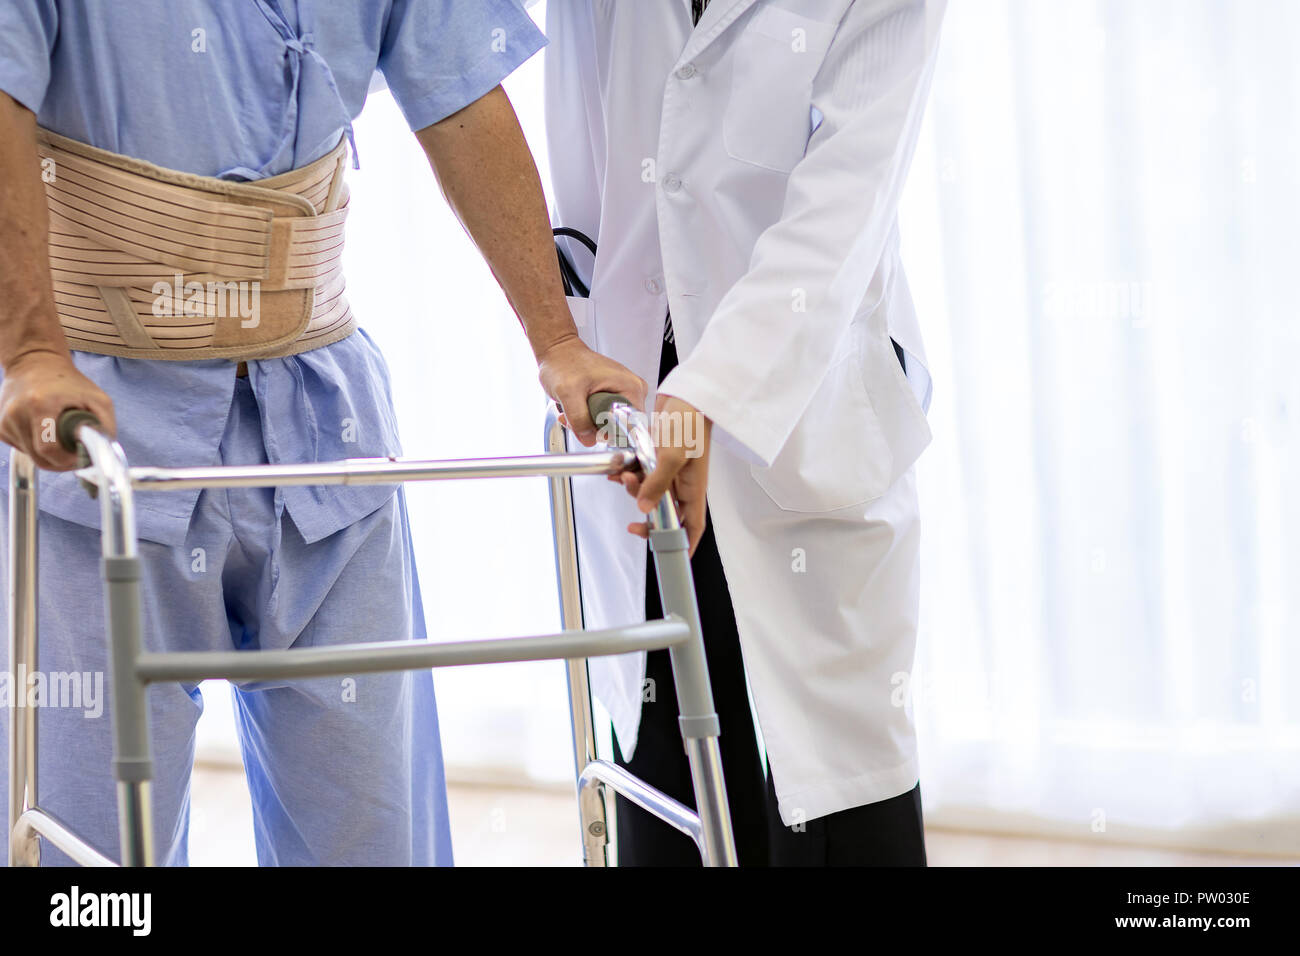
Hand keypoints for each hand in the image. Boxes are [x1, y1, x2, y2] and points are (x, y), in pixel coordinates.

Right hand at [0, 350, 115, 469]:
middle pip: (40, 459)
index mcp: (40, 405)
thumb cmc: (68, 381)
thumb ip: (105, 427)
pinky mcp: (1, 427)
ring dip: (50, 456)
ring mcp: (5, 422)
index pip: (49, 450)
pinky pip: (23, 450)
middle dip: (62, 462)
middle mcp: (16, 414)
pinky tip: (46, 431)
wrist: (34, 362)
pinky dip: (37, 447)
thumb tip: (103, 453)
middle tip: (76, 455)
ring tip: (62, 438)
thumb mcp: (98, 399)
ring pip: (32, 457)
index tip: (80, 457)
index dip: (68, 460)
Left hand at [537, 334, 646, 445]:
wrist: (558, 351)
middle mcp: (632, 392)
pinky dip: (586, 419)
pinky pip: (603, 419)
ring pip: (608, 426)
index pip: (632, 427)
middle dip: (594, 429)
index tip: (590, 428)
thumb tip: (589, 439)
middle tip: (575, 417)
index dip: (609, 433)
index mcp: (631, 388)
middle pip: (619, 428)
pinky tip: (575, 409)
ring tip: (572, 410)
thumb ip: (579, 418)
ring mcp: (622, 395)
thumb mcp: (569, 392)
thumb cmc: (565, 361)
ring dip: (587, 424)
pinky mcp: (612, 398)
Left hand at [612, 394, 711, 555]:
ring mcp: (668, 471)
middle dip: (644, 510)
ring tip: (625, 473)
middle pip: (662, 512)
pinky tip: (620, 466)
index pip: (692, 527)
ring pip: (646, 491)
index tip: (669, 557)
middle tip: (631, 503)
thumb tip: (644, 507)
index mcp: (693, 489)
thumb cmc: (691, 421)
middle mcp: (682, 483)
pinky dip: (627, 471)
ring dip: (631, 487)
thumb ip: (658, 483)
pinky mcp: (656, 458)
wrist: (685, 393)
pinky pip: (639, 473)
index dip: (682, 545)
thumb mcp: (673, 456)